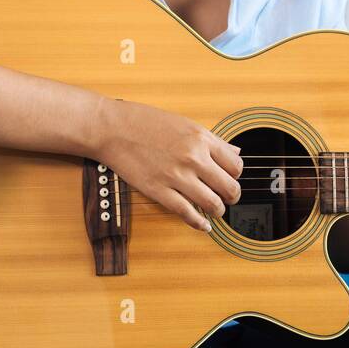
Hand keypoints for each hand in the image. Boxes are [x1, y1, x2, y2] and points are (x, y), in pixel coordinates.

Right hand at [91, 97, 242, 231]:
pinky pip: (186, 213)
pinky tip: (204, 225)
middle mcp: (193, 158)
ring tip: (216, 210)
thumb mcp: (186, 124)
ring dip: (218, 211)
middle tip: (229, 198)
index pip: (236, 166)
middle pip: (229, 188)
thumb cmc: (145, 122)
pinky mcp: (158, 191)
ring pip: (212, 204)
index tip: (230, 178)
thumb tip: (236, 153)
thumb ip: (213, 141)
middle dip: (232, 197)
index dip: (236, 175)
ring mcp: (176, 176)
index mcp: (201, 139)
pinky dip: (199, 223)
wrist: (112, 128)